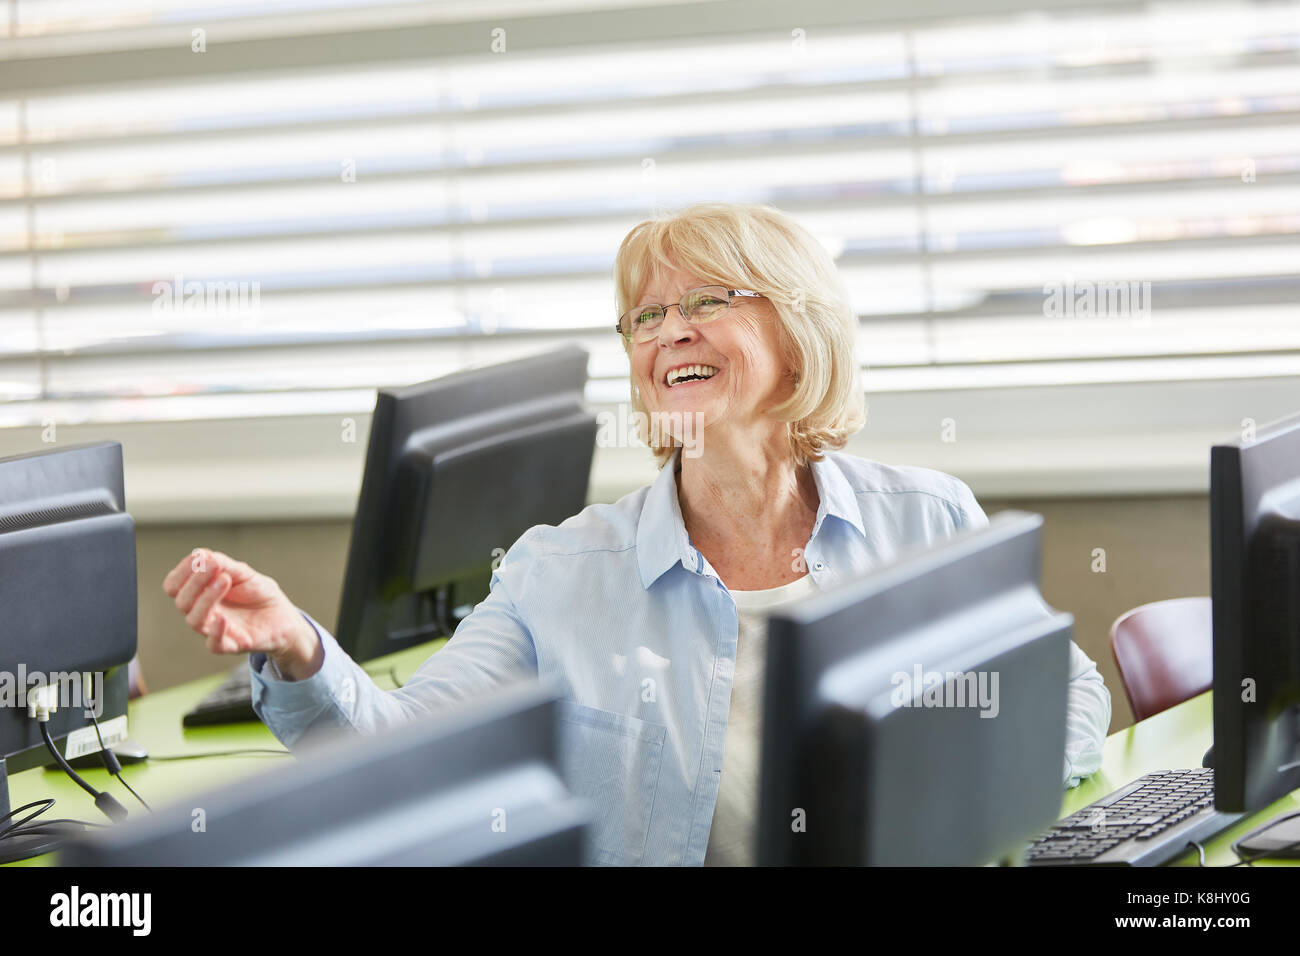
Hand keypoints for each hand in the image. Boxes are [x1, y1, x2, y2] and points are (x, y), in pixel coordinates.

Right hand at [162, 547, 322, 679]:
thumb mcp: (244, 573)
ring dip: (206, 598)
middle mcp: (203, 612)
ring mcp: (215, 629)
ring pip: (194, 620)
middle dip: (195, 582)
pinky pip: (214, 644)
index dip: (181, 572)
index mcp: (200, 593)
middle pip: (181, 601)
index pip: (174, 586)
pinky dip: (215, 632)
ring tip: (225, 580)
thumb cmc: (259, 593)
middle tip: (214, 565)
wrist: (285, 616)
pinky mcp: (231, 644)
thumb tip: (201, 555)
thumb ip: (223, 564)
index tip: (199, 558)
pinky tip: (223, 618)